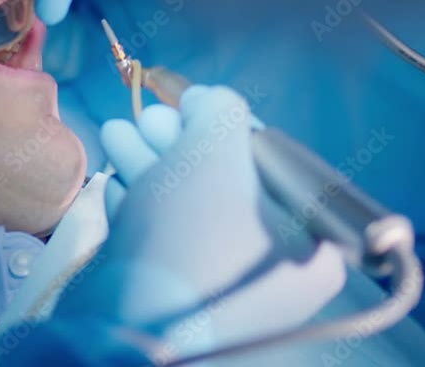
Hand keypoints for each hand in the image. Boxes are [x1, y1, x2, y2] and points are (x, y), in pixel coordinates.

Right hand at [55, 86, 344, 336]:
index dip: (224, 128)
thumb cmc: (192, 233)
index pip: (270, 166)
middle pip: (220, 184)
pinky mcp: (177, 296)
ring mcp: (222, 286)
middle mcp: (273, 270)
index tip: (187, 106)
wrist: (133, 324)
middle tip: (145, 119)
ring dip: (145, 164)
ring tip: (115, 132)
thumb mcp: (215, 149)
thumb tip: (206, 101)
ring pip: (183, 209)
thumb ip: (219, 110)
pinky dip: (137, 208)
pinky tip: (115, 184)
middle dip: (172, 143)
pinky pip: (160, 242)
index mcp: (309, 243)